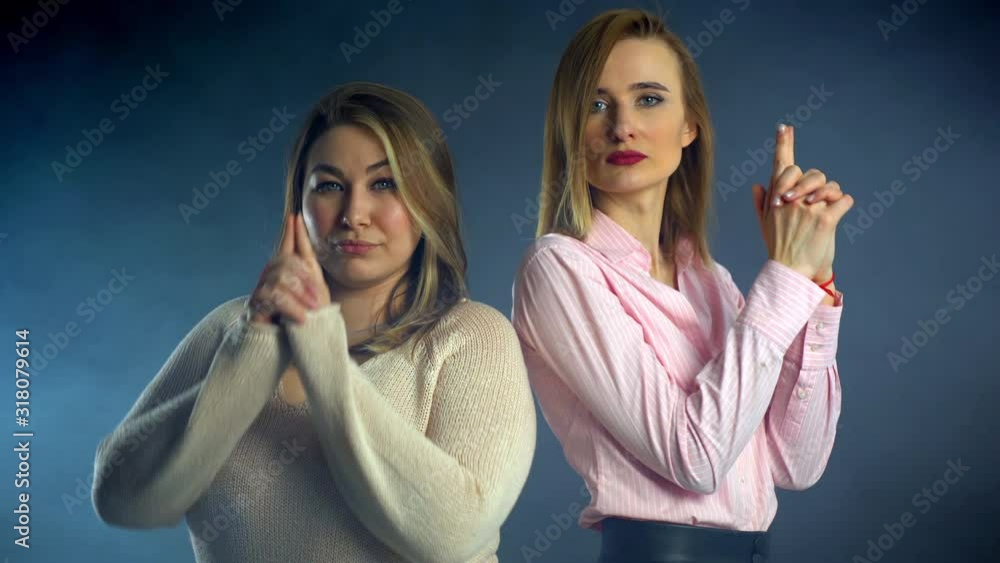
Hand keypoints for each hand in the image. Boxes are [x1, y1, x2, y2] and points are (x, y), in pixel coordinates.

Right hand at [247, 212, 330, 324]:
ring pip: (280, 279)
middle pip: (286, 263)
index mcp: (286, 273)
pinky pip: (274, 298)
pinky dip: (291, 308)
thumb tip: (309, 256)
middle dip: (305, 281)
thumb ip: (310, 273)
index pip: (287, 248)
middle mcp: (270, 277)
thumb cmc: (302, 320)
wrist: (286, 348)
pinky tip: (301, 319)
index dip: (290, 233)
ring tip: (311, 312)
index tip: (294, 217)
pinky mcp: (255, 306)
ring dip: (300, 296)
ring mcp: (261, 290)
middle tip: (318, 302)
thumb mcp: (313, 294)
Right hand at [751, 125, 853, 279]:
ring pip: (830, 185)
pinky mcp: (825, 220)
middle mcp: (790, 200)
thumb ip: (761, 203)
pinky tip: (837, 215)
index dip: (783, 145)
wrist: (791, 272)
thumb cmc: (780, 248)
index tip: (784, 128)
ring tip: (825, 208)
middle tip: (815, 198)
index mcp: (776, 198)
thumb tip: (757, 185)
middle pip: (812, 173)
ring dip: (832, 194)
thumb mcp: (765, 225)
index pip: (780, 165)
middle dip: (817, 183)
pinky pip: (844, 200)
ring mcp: (808, 209)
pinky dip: (844, 205)